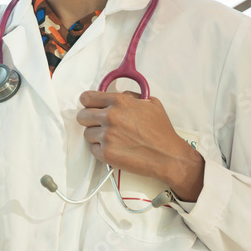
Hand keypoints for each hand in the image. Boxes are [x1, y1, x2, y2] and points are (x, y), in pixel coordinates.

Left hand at [76, 90, 204, 200]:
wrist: (168, 156)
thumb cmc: (161, 131)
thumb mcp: (150, 103)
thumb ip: (130, 96)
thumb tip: (118, 95)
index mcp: (119, 102)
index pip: (87, 97)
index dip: (88, 103)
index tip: (90, 107)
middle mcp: (110, 117)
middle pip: (82, 116)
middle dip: (89, 120)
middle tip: (99, 124)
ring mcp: (106, 136)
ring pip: (87, 134)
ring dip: (96, 136)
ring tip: (113, 139)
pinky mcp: (106, 153)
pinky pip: (93, 149)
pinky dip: (101, 150)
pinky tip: (115, 148)